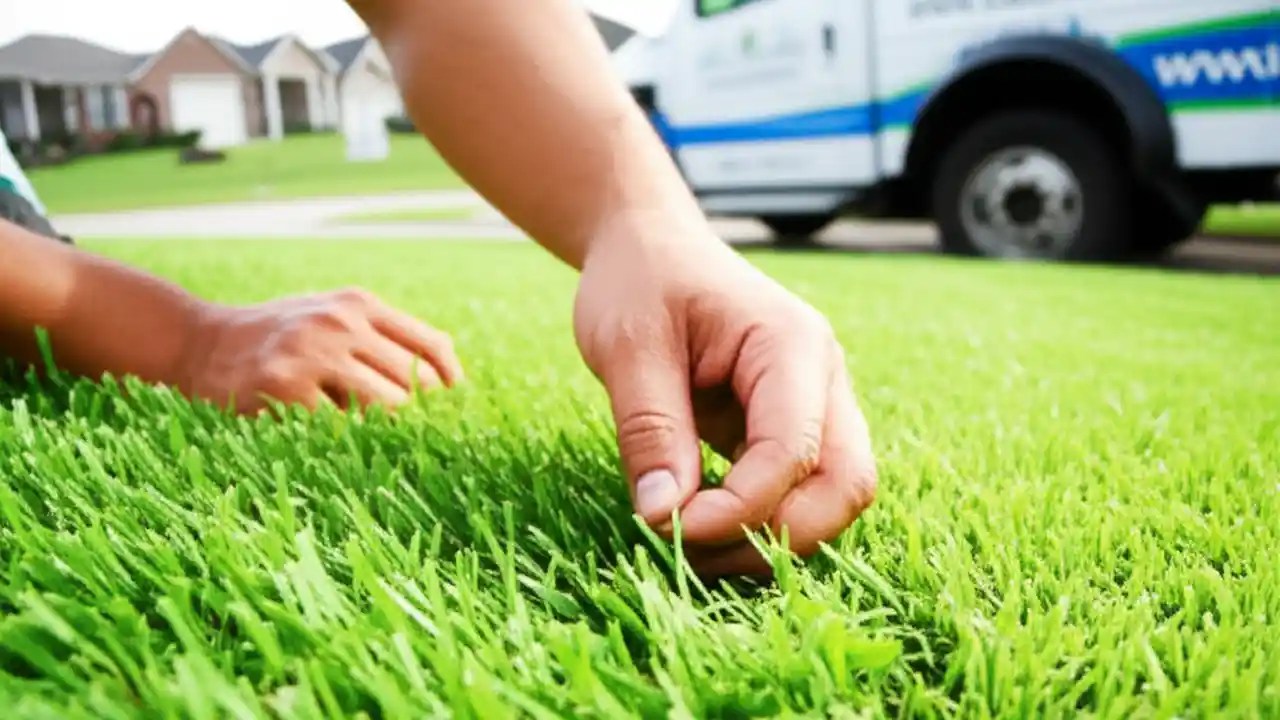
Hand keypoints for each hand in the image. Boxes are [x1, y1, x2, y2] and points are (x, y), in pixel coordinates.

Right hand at [175, 288, 462, 414]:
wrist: (198, 344)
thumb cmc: (278, 339)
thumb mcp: (331, 318)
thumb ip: (382, 337)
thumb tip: (449, 375)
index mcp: (359, 305)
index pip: (431, 345)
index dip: (448, 383)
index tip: (449, 409)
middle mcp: (340, 322)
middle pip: (412, 384)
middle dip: (410, 414)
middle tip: (400, 435)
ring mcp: (312, 352)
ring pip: (384, 407)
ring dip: (377, 430)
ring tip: (359, 437)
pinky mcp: (285, 386)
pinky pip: (338, 427)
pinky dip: (338, 439)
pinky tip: (321, 437)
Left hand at [573, 223, 876, 577]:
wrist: (650, 247)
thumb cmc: (639, 282)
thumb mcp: (627, 347)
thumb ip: (650, 430)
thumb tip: (663, 517)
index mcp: (791, 346)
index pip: (793, 453)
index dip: (738, 509)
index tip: (666, 526)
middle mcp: (821, 378)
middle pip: (846, 486)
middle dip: (776, 536)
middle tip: (690, 550)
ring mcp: (817, 405)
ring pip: (834, 498)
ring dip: (771, 538)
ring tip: (688, 544)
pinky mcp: (792, 429)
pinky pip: (800, 491)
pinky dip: (760, 522)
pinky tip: (701, 526)